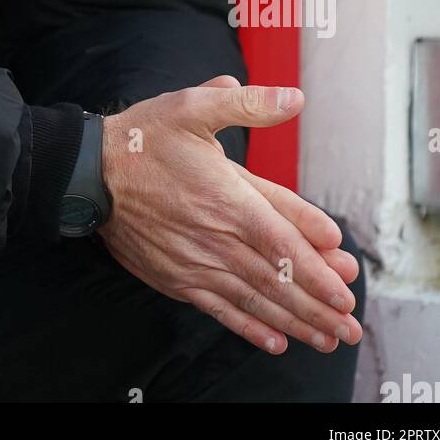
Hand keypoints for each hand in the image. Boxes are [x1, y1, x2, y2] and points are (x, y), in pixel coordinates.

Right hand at [95, 75, 362, 355]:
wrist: (89, 174)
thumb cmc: (143, 138)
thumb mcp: (193, 107)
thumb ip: (246, 104)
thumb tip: (293, 98)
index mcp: (226, 196)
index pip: (283, 238)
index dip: (318, 263)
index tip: (347, 279)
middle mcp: (215, 237)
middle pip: (276, 278)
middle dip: (318, 304)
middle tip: (350, 325)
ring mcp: (195, 263)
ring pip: (254, 300)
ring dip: (295, 322)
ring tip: (326, 339)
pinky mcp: (176, 278)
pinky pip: (220, 310)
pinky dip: (250, 328)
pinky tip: (275, 341)